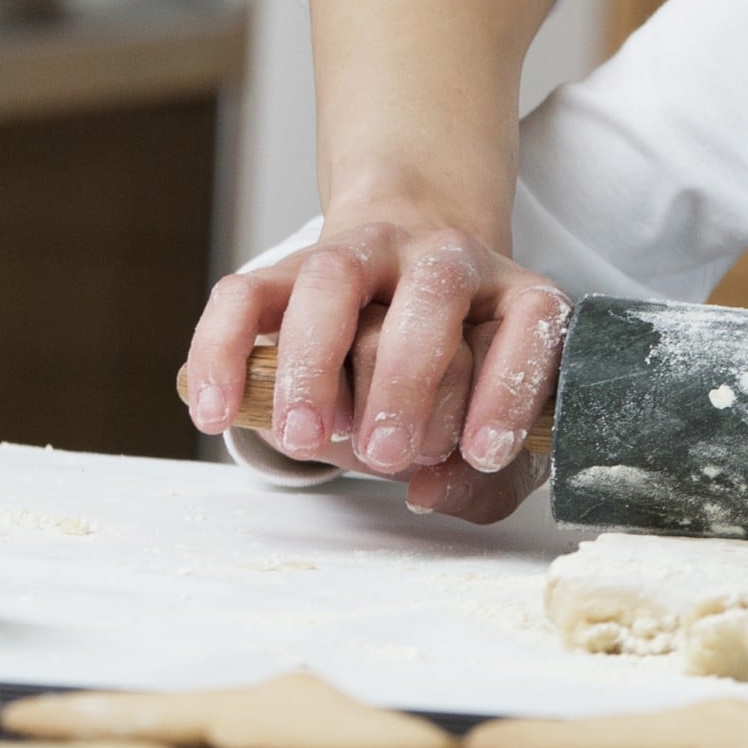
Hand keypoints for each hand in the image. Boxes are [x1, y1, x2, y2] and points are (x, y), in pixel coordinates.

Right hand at [182, 218, 568, 519]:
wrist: (403, 304)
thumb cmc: (457, 390)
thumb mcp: (494, 444)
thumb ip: (482, 483)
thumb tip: (428, 493)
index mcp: (513, 297)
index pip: (528, 325)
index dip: (506, 391)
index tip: (481, 454)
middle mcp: (444, 259)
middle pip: (430, 296)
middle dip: (407, 382)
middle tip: (387, 455)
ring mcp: (365, 254)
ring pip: (334, 282)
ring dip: (317, 365)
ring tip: (310, 439)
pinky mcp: (288, 270)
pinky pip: (245, 295)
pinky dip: (224, 352)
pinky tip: (218, 411)